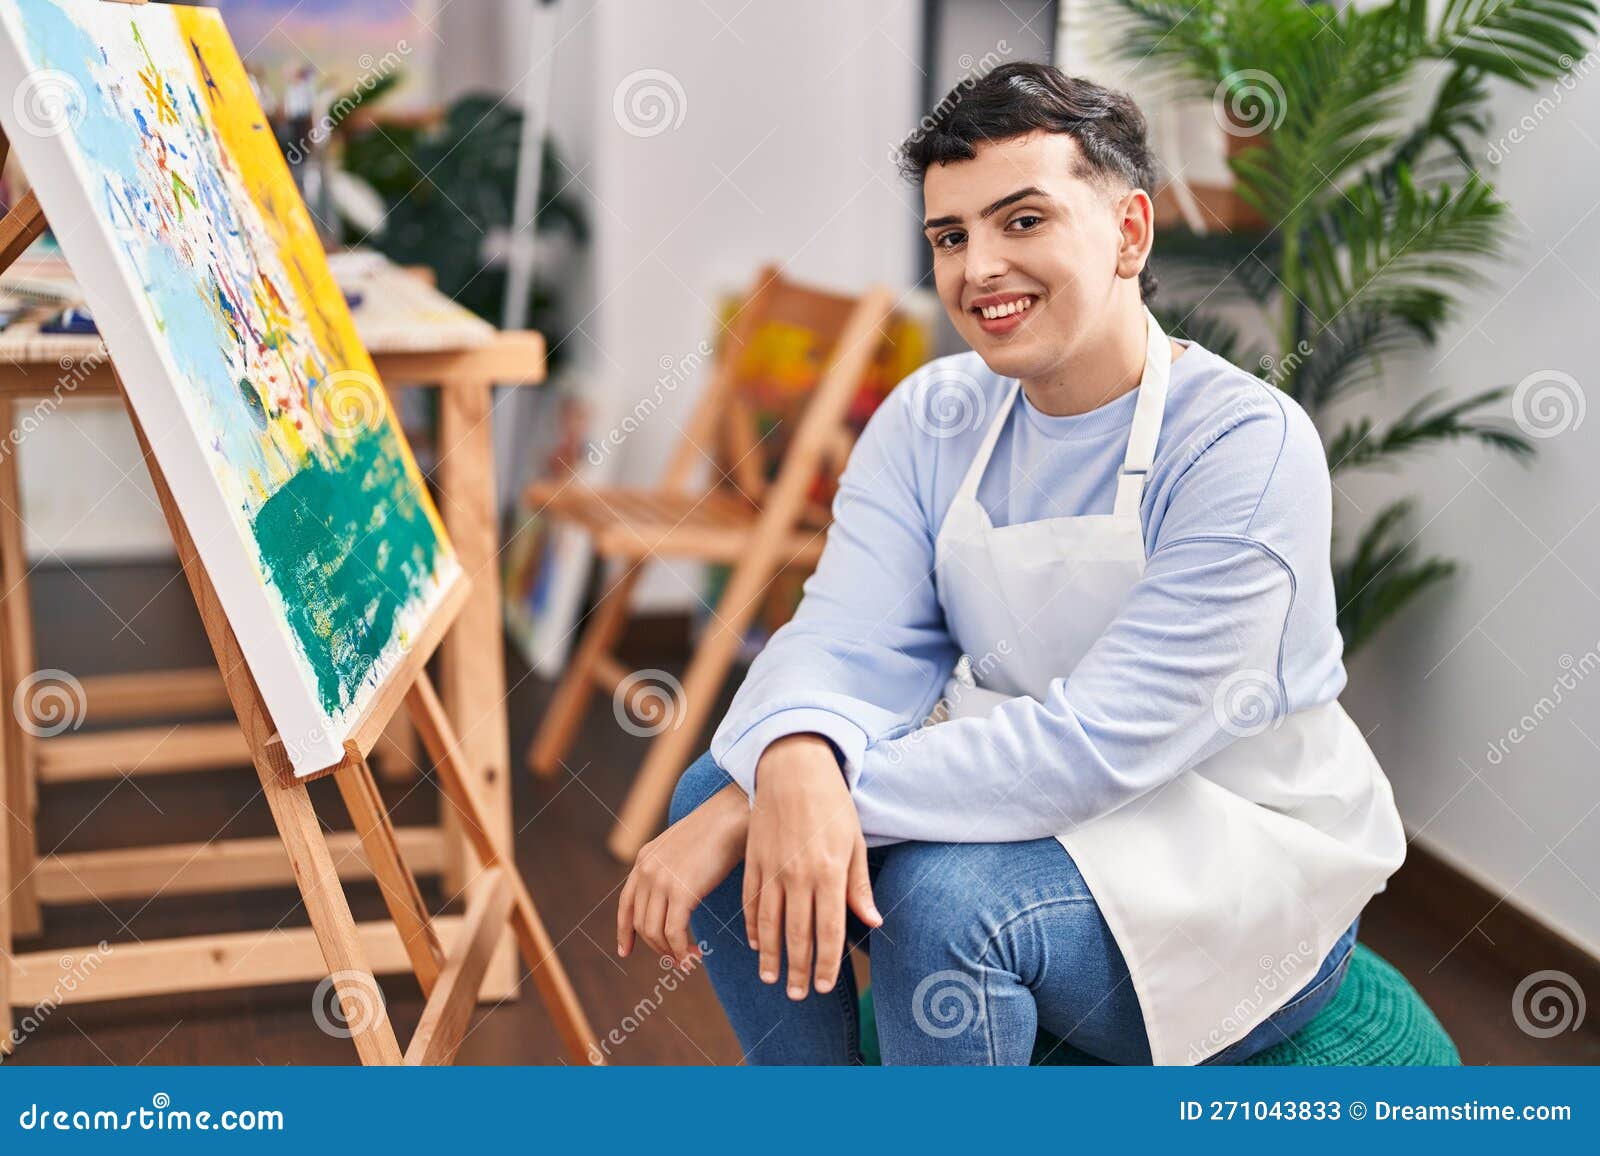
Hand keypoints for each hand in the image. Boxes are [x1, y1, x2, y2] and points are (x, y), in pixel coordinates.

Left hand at [617, 781, 748, 967]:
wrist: (730, 818)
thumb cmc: (716, 833)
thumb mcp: (681, 849)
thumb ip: (670, 869)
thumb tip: (674, 896)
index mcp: (644, 860)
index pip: (626, 904)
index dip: (624, 931)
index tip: (626, 951)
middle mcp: (646, 871)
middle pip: (641, 923)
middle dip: (657, 947)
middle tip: (677, 959)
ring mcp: (660, 882)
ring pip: (655, 932)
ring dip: (671, 952)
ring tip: (688, 960)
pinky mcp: (679, 892)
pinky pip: (674, 933)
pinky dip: (681, 951)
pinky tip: (694, 956)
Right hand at [743, 734, 881, 999]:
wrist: (793, 767)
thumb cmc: (832, 804)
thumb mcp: (855, 842)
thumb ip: (859, 886)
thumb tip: (873, 922)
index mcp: (829, 873)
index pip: (828, 932)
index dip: (824, 964)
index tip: (821, 986)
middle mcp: (798, 875)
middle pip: (797, 935)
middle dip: (797, 970)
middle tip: (797, 996)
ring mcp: (772, 868)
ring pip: (769, 923)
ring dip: (770, 955)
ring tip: (771, 979)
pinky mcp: (753, 859)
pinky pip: (751, 901)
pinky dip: (753, 926)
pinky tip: (756, 943)